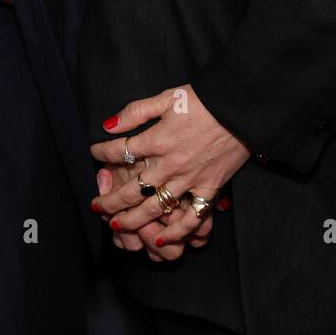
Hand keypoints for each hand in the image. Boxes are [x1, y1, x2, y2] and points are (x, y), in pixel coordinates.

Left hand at [90, 83, 250, 251]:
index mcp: (156, 140)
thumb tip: (108, 124)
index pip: (119, 151)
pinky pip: (190, 218)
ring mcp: (189, 180)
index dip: (102, 153)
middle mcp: (169, 165)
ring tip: (116, 225)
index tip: (95, 153)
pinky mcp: (209, 189)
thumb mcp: (166, 97)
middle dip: (110, 200)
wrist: (241, 109)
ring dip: (132, 220)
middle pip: (131, 190)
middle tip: (96, 206)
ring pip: (154, 208)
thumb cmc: (203, 100)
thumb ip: (135, 111)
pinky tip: (160, 237)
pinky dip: (175, 231)